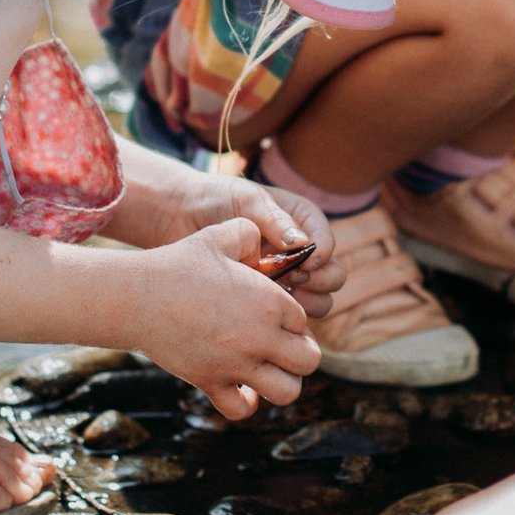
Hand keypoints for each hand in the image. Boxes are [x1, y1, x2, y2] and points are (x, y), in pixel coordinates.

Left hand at [110, 153, 340, 315]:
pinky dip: (285, 316)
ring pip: (318, 300)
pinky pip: (289, 315)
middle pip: (332, 276)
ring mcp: (286, 276)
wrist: (181, 217)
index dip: (319, 256)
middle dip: (320, 282)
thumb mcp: (247, 201)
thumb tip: (303, 244)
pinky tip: (264, 310)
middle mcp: (300, 251)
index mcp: (302, 221)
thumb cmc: (216, 199)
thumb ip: (274, 220)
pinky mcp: (268, 298)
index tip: (303, 262)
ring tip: (281, 297)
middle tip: (295, 281)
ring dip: (307, 303)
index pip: (326, 243)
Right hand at [128, 220, 324, 419]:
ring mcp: (237, 365)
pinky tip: (239, 386)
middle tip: (280, 345)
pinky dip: (245, 403)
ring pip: (288, 392)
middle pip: (310, 360)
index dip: (292, 319)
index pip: (305, 321)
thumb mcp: (221, 234)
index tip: (273, 316)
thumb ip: (251, 234)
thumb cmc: (179, 263)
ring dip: (282, 382)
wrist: (137, 296)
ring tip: (266, 369)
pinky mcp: (210, 383)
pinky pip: (242, 410)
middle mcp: (261, 337)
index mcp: (270, 302)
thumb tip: (264, 248)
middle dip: (300, 353)